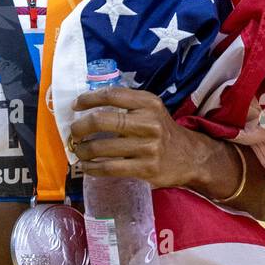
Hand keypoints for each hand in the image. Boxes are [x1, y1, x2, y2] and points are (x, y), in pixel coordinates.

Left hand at [69, 87, 208, 188]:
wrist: (190, 157)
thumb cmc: (163, 130)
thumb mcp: (151, 109)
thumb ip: (127, 104)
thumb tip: (89, 105)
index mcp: (148, 103)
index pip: (112, 95)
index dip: (89, 99)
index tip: (75, 105)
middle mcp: (148, 122)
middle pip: (102, 120)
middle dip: (80, 127)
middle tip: (74, 132)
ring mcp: (147, 147)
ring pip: (102, 148)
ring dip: (83, 150)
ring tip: (78, 150)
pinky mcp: (146, 168)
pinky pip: (110, 168)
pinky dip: (93, 168)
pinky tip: (87, 167)